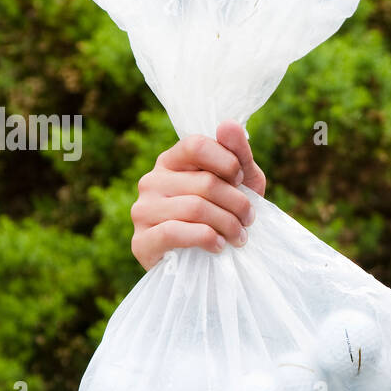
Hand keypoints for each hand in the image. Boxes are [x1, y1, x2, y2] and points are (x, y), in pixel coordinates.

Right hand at [130, 120, 266, 270]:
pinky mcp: (141, 242)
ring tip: (239, 237)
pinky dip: (206, 239)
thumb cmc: (223, 217)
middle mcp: (151, 181)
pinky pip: (175, 232)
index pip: (196, 144)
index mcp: (171, 161)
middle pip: (204, 182)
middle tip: (249, 220)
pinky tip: (219, 247)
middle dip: (238, 203)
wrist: (207, 267)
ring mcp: (142, 211)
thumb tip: (228, 124)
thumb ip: (238, 155)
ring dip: (228, 225)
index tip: (241, 181)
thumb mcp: (240, 184)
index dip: (227, 162)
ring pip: (195, 208)